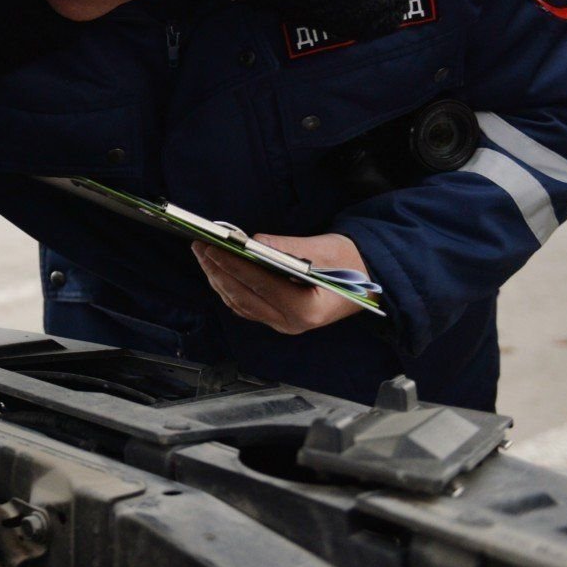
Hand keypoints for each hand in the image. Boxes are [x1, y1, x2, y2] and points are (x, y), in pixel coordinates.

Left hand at [191, 232, 366, 334]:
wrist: (367, 281)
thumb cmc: (350, 264)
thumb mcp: (324, 249)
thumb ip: (287, 248)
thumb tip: (252, 241)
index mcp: (307, 309)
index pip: (260, 285)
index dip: (233, 265)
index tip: (212, 247)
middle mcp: (292, 323)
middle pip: (243, 298)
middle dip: (217, 271)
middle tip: (199, 247)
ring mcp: (283, 325)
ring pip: (240, 304)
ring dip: (218, 279)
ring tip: (203, 255)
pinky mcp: (277, 320)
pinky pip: (245, 306)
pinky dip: (228, 288)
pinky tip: (217, 270)